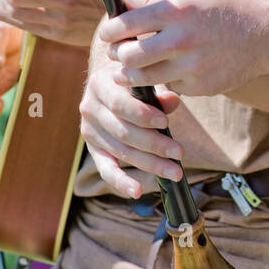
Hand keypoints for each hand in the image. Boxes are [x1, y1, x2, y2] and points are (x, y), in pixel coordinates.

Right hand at [80, 65, 183, 197]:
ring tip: (174, 172)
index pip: (120, 104)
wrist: (111, 81)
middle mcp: (89, 108)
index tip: (166, 121)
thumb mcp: (144, 77)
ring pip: (121, 152)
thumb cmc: (133, 79)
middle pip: (123, 132)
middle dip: (154, 144)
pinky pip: (106, 169)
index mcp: (100, 84)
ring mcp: (89, 131)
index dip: (142, 114)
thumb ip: (158, 90)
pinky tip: (137, 191)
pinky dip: (121, 182)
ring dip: (150, 164)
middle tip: (179, 153)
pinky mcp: (93, 149)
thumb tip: (173, 101)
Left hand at [98, 0, 268, 99]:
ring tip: (132, 67)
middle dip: (118, 56)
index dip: (109, 31)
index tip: (107, 34)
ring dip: (132, 74)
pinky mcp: (200, 87)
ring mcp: (191, 67)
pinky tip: (173, 69)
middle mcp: (181, 40)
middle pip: (128, 57)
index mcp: (176, 11)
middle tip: (120, 53)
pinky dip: (165, 80)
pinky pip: (169, 87)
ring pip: (142, 79)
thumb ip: (154, 4)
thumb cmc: (223, 10)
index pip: (126, 24)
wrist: (264, 35)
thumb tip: (121, 4)